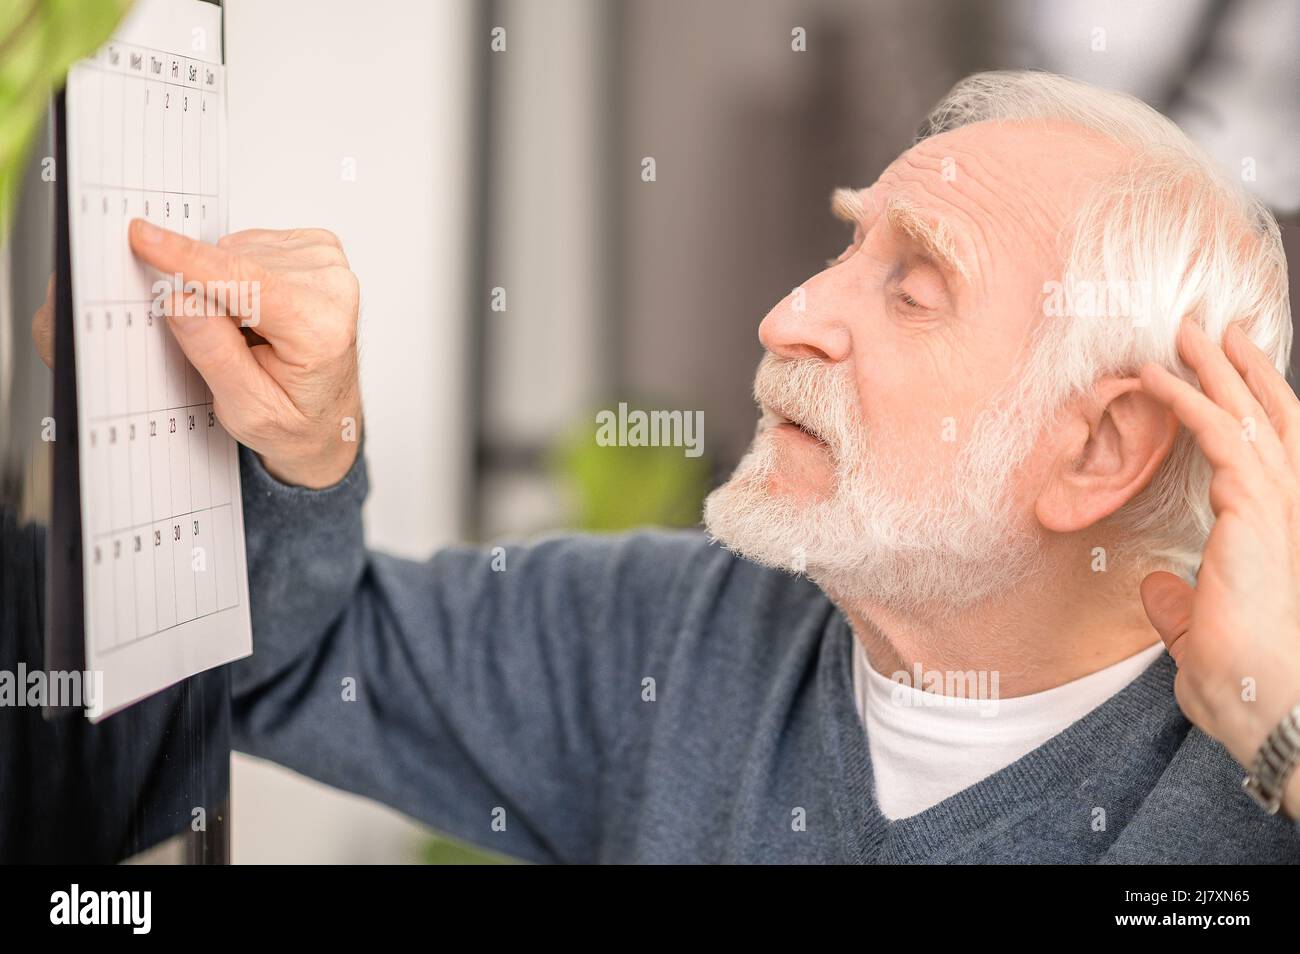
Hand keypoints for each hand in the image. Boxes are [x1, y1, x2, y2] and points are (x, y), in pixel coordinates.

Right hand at [127, 219, 361, 487]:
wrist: (330, 418)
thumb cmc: (297, 418)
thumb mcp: (248, 409)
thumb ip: (213, 352)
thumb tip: (179, 299)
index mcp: (320, 332)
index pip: (244, 283)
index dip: (189, 260)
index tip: (144, 238)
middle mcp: (333, 290)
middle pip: (234, 264)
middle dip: (210, 295)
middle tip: (233, 341)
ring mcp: (329, 265)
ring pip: (239, 250)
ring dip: (229, 287)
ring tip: (253, 329)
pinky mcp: (320, 249)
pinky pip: (251, 244)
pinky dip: (242, 274)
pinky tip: (262, 309)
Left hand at [1139, 319, 1299, 818]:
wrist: (1264, 703)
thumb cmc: (1240, 681)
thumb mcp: (1198, 633)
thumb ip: (1180, 604)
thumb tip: (1157, 589)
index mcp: (1281, 535)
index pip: (1273, 455)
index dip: (1255, 408)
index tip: (1230, 373)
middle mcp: (1291, 512)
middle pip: (1272, 422)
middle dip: (1245, 371)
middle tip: (1217, 329)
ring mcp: (1280, 509)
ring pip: (1249, 417)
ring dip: (1217, 369)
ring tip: (1188, 330)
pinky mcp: (1256, 512)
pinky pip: (1218, 437)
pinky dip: (1188, 401)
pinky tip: (1157, 376)